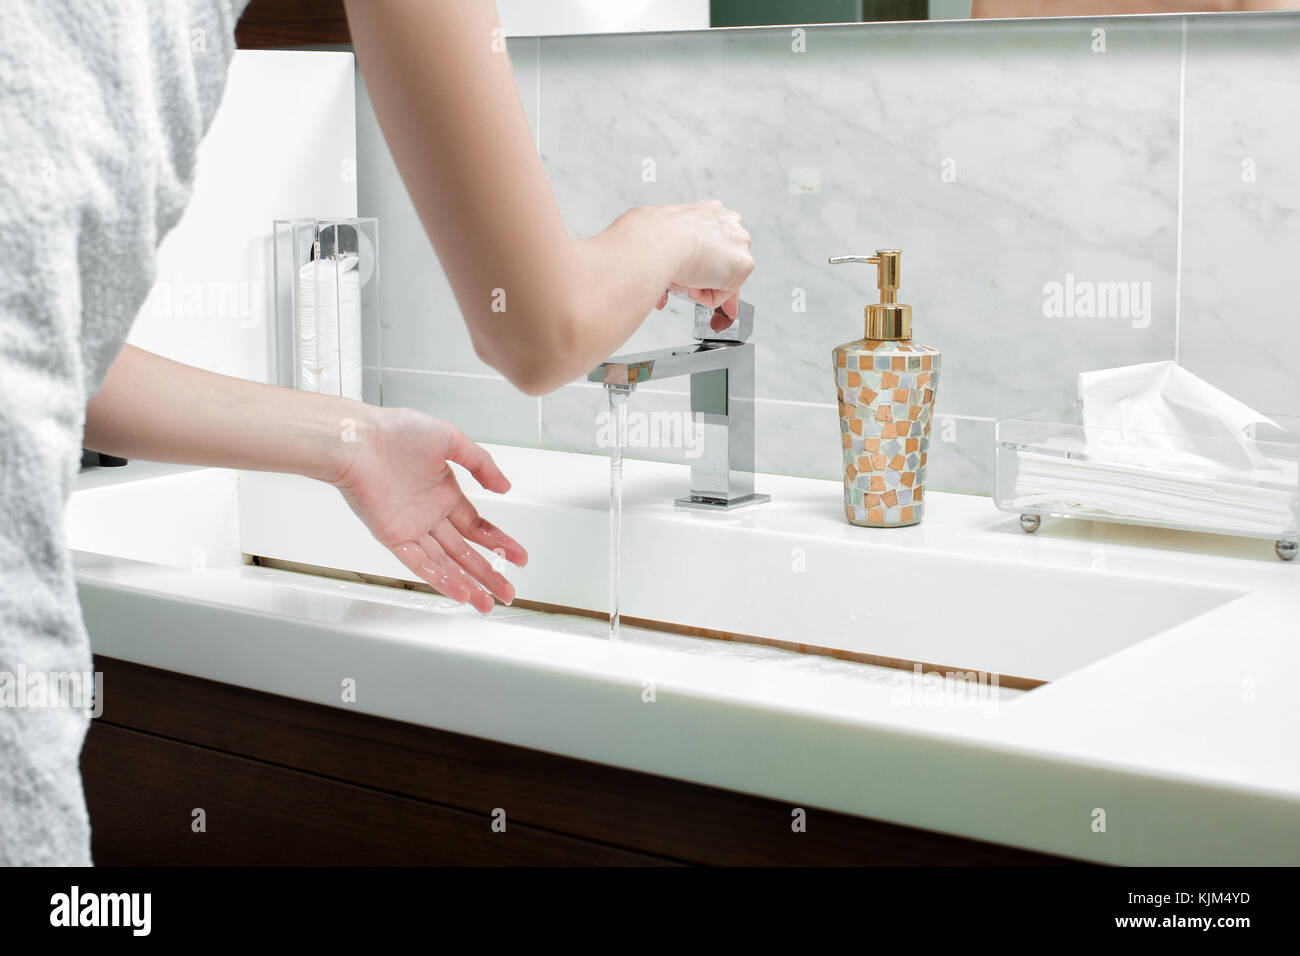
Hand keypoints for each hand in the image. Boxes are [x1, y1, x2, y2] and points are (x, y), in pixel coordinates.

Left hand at [330, 407, 527, 612]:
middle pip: (465, 552)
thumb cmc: (395, 432)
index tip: (519, 557)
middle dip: (489, 573)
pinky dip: (440, 579)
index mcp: (444, 494)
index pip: (477, 527)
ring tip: (488, 603)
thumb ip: (481, 463)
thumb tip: (505, 486)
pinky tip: (460, 592)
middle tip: (508, 592)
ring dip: (468, 584)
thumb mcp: (450, 439)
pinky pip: (419, 563)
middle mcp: (429, 515)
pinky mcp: (393, 536)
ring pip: (446, 563)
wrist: (358, 439)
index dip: (500, 543)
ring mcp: (412, 528)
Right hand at [652, 199, 753, 323]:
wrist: (660, 240)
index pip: (714, 243)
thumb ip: (669, 249)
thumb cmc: (651, 235)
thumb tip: (667, 269)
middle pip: (723, 260)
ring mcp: (738, 241)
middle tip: (683, 279)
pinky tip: (692, 281)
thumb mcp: (659, 236)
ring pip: (722, 277)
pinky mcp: (743, 264)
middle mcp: (726, 221)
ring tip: (683, 274)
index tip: (701, 278)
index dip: (707, 265)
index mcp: (706, 211)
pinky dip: (705, 295)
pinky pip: (723, 293)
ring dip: (701, 284)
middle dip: (704, 276)